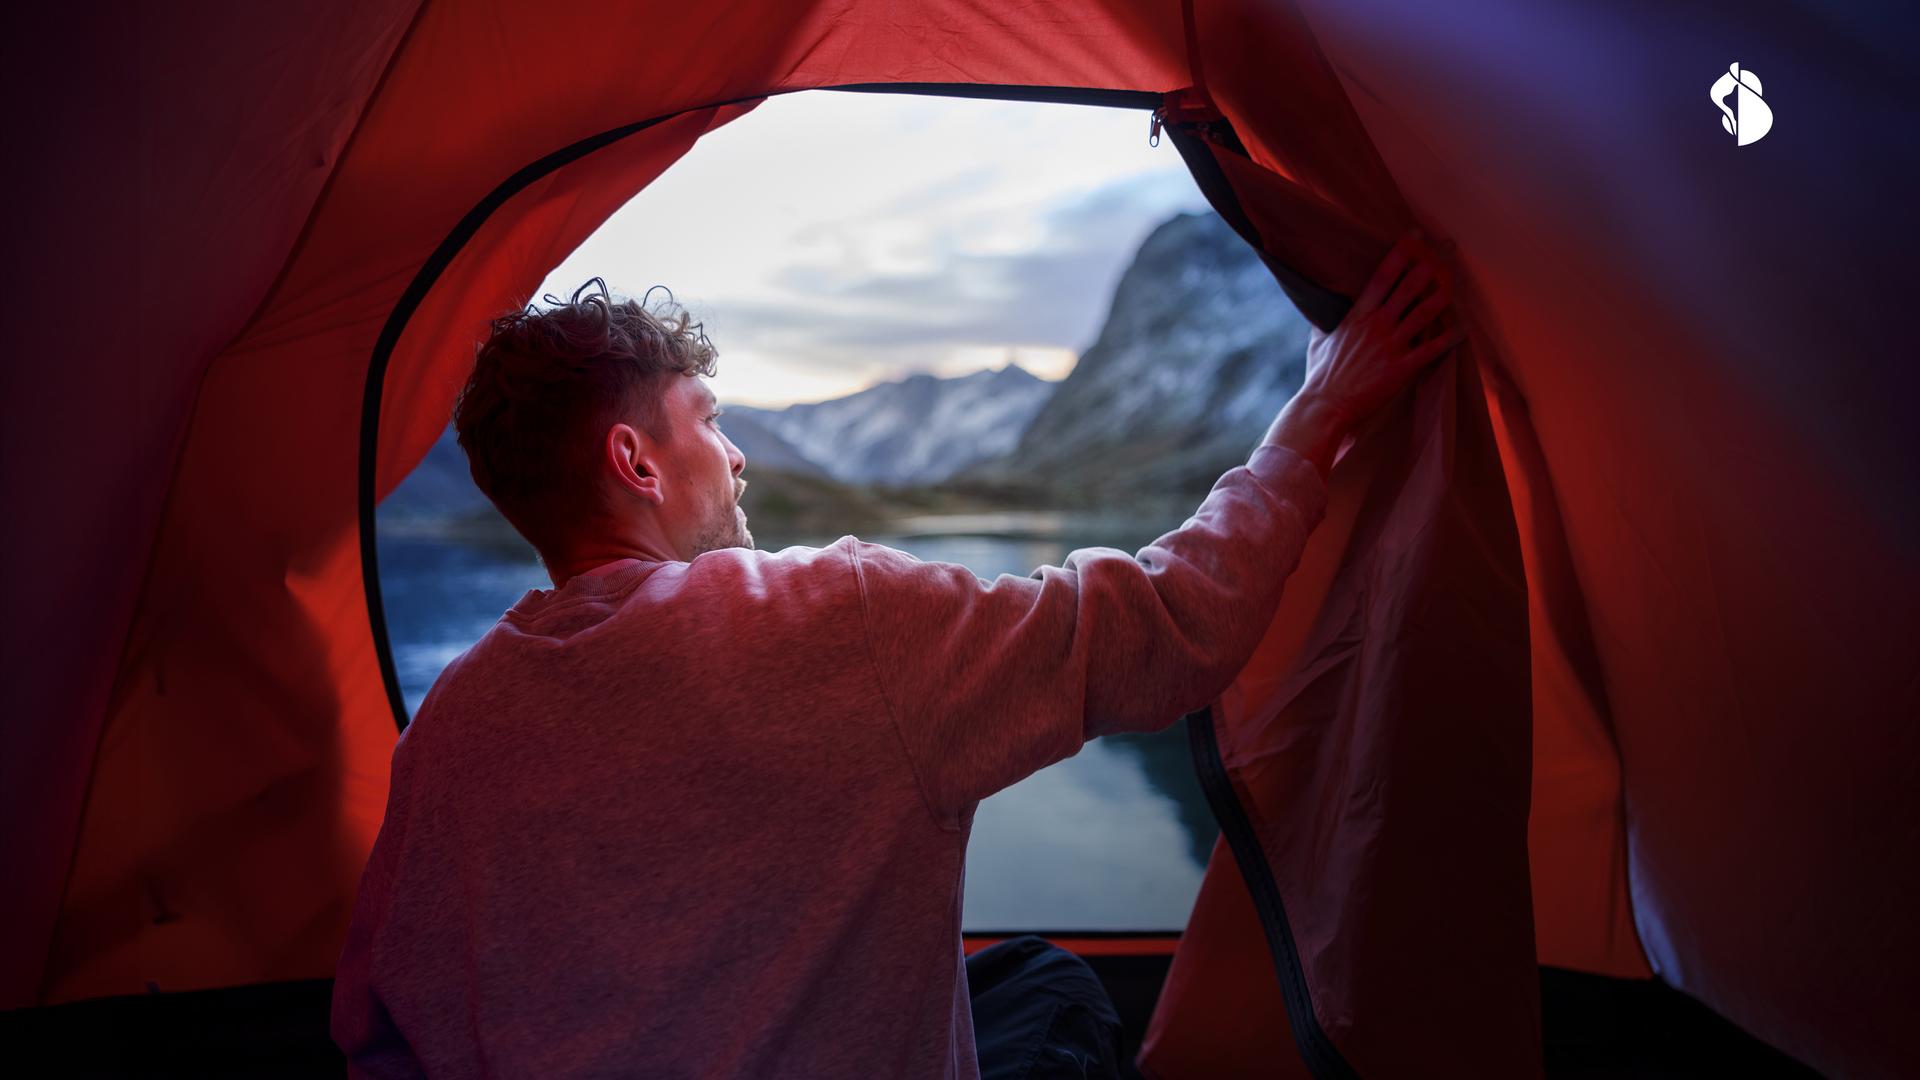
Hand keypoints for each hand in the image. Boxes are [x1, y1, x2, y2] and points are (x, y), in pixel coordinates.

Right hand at [1298, 230, 1463, 430]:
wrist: (1325, 406)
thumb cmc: (1321, 375)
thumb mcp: (1319, 341)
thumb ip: (1327, 321)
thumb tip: (1320, 308)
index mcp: (1358, 315)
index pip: (1384, 275)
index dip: (1402, 252)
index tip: (1416, 236)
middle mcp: (1377, 325)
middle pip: (1411, 286)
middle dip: (1433, 264)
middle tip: (1448, 248)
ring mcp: (1391, 345)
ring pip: (1426, 312)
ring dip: (1444, 294)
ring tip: (1455, 282)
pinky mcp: (1402, 367)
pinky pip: (1433, 348)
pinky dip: (1451, 337)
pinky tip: (1464, 329)